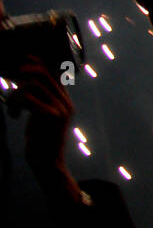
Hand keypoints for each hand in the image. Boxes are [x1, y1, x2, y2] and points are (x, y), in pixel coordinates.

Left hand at [19, 56, 79, 200]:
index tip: (23, 62)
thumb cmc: (41, 143)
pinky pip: (28, 99)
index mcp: (64, 101)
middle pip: (43, 74)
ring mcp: (60, 108)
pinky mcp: (51, 116)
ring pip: (32, 86)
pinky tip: (14, 116)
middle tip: (13, 78)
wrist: (48, 165)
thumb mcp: (41, 118)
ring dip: (15, 95)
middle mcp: (65, 102)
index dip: (37, 63)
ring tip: (12, 108)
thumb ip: (39, 101)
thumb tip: (26, 82)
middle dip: (25, 71)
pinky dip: (15, 105)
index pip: (52, 73)